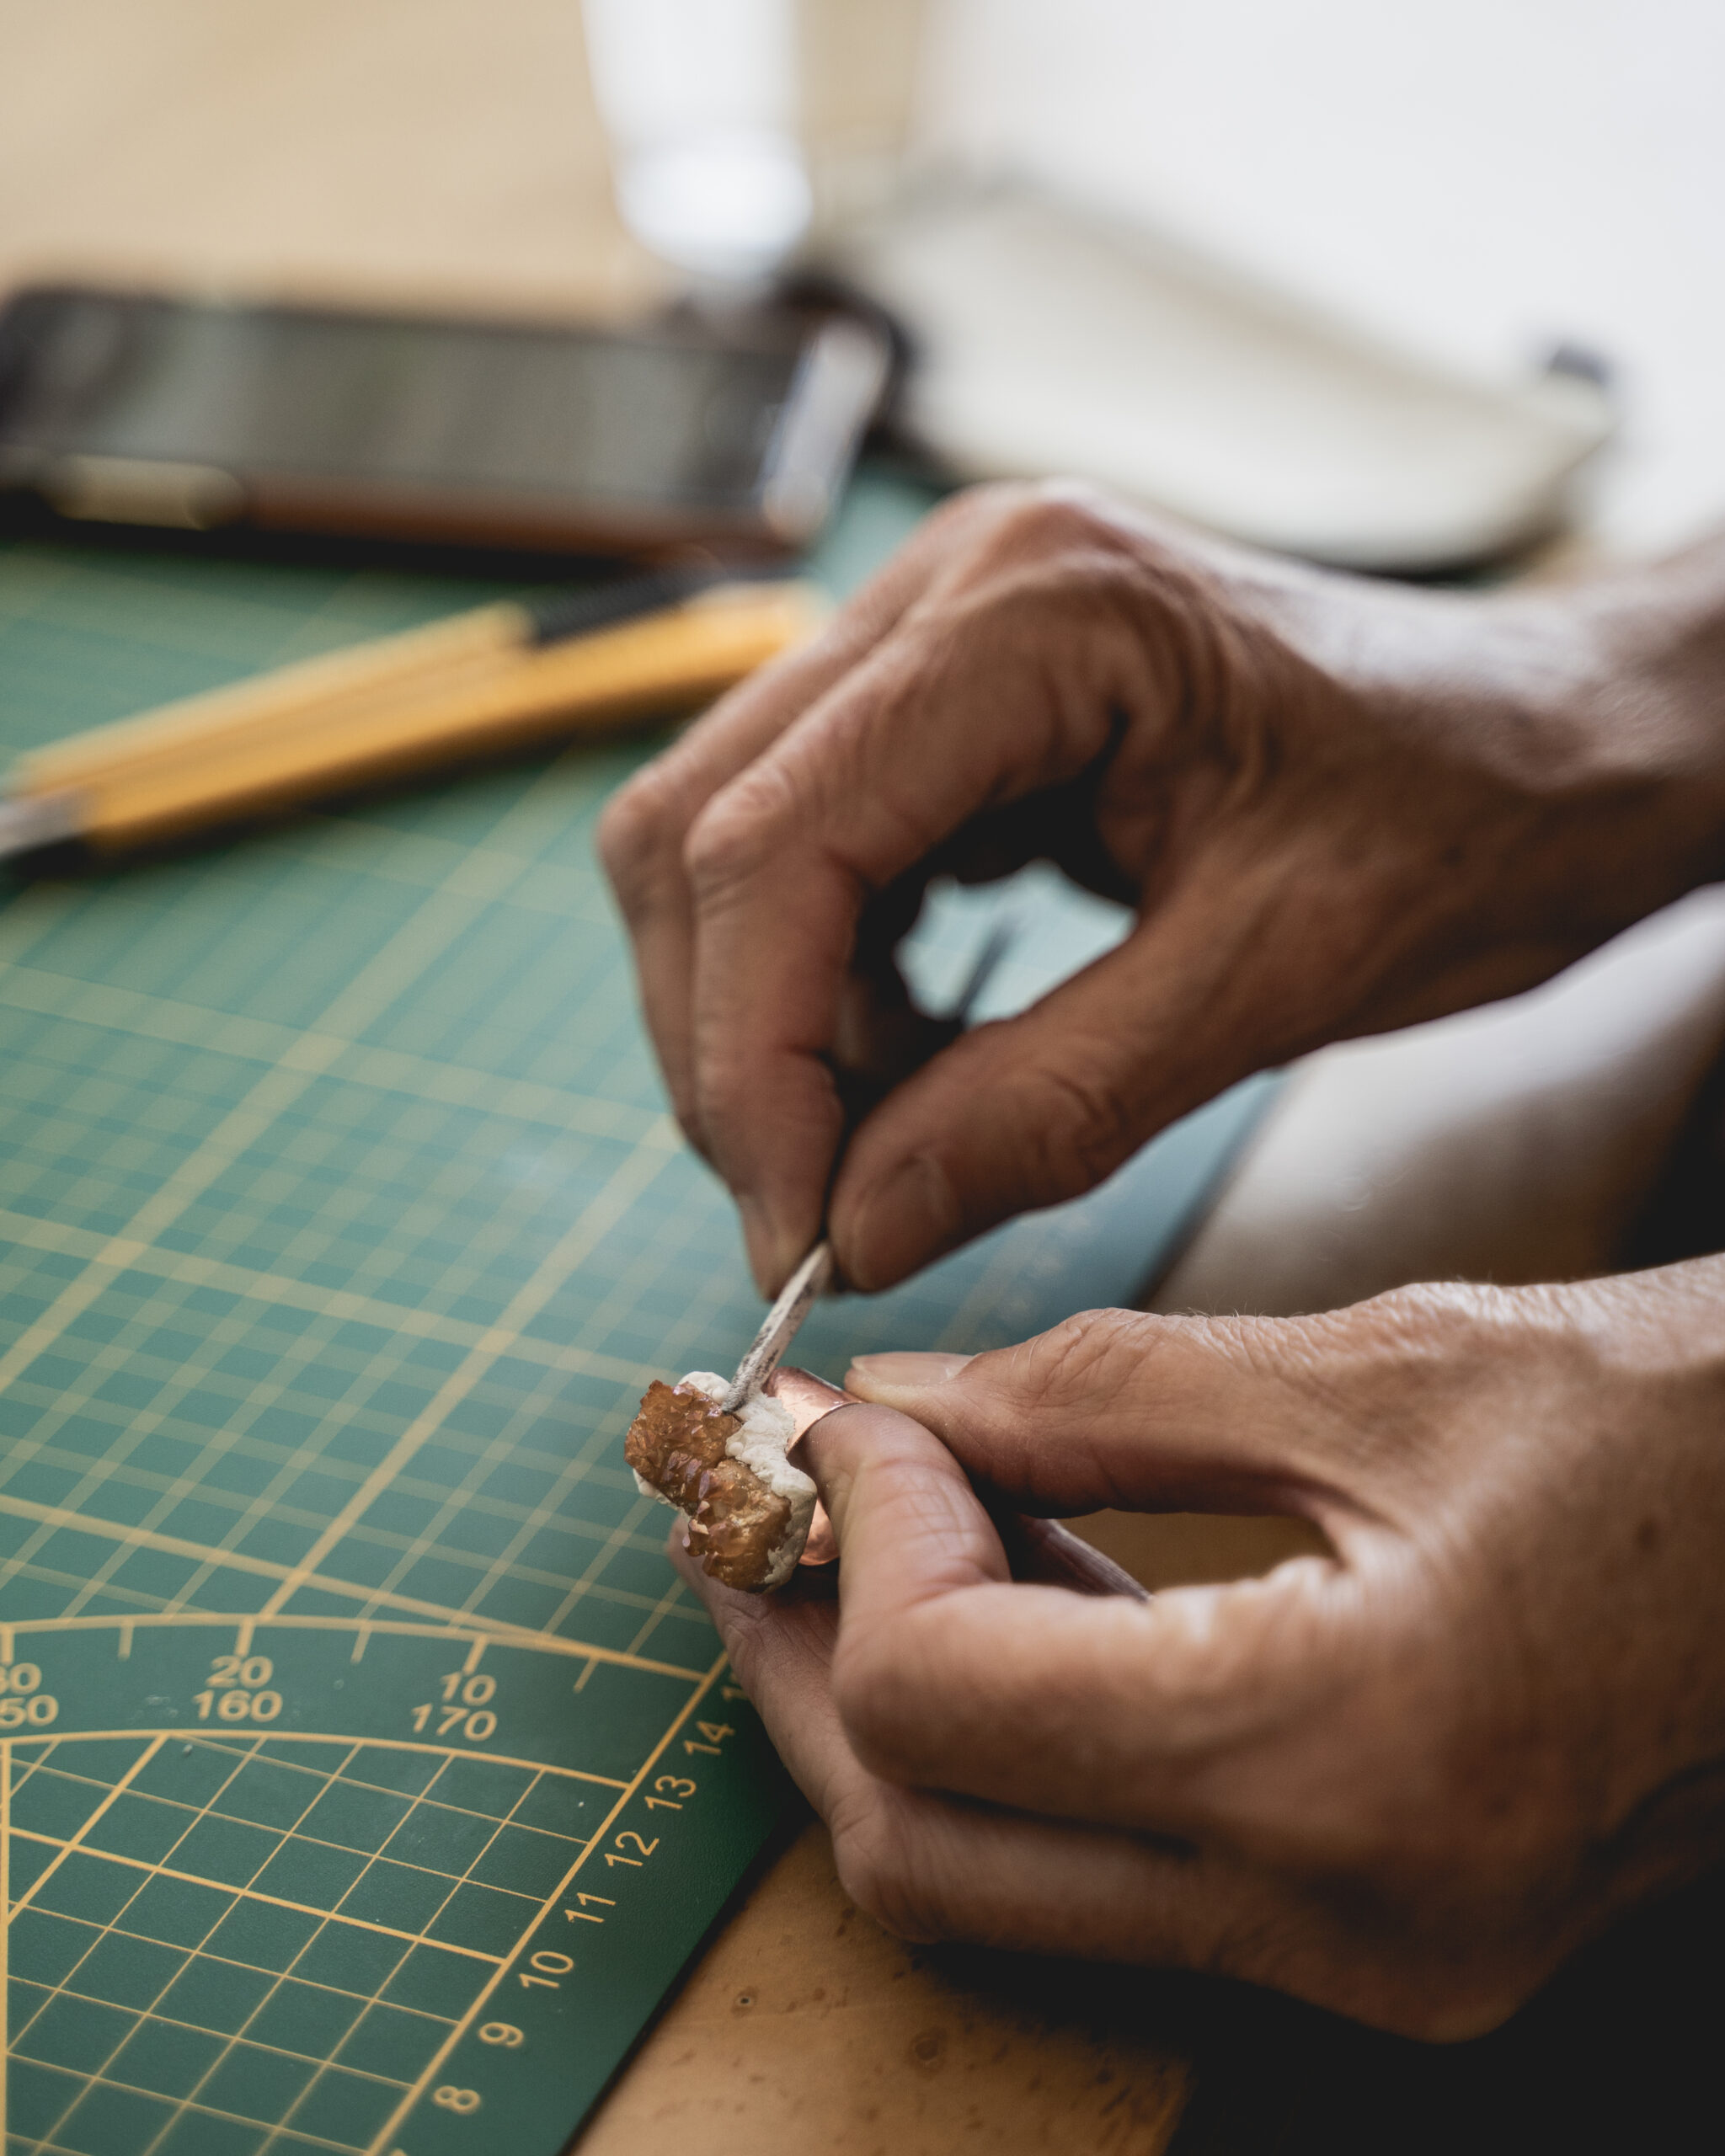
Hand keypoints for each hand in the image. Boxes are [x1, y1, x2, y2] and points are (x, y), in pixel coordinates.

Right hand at [600, 484, 1724, 1292]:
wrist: (1560, 740)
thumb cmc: (1470, 817)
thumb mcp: (1270, 980)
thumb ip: (1047, 1108)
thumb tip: (856, 1230)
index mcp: (1034, 610)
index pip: (774, 842)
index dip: (751, 1060)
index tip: (792, 1230)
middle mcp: (950, 585)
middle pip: (702, 832)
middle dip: (736, 1049)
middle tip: (816, 1211)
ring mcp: (938, 630)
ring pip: (727, 843)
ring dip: (771, 1018)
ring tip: (883, 1137)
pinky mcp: (950, 696)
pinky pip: (812, 848)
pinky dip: (829, 982)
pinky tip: (913, 1058)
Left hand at [675, 1262, 1724, 2036]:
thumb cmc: (1671, 1434)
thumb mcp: (1377, 1367)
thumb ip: (1099, 1392)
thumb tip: (897, 1406)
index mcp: (1354, 1763)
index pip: (955, 1709)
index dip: (858, 1540)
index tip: (836, 1418)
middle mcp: (1348, 1926)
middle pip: (933, 1849)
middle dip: (805, 1663)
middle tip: (754, 1511)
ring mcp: (1363, 1967)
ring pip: (1004, 1886)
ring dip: (892, 1706)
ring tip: (845, 1538)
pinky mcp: (1372, 1944)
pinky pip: (1115, 1872)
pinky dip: (1022, 1736)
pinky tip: (997, 1591)